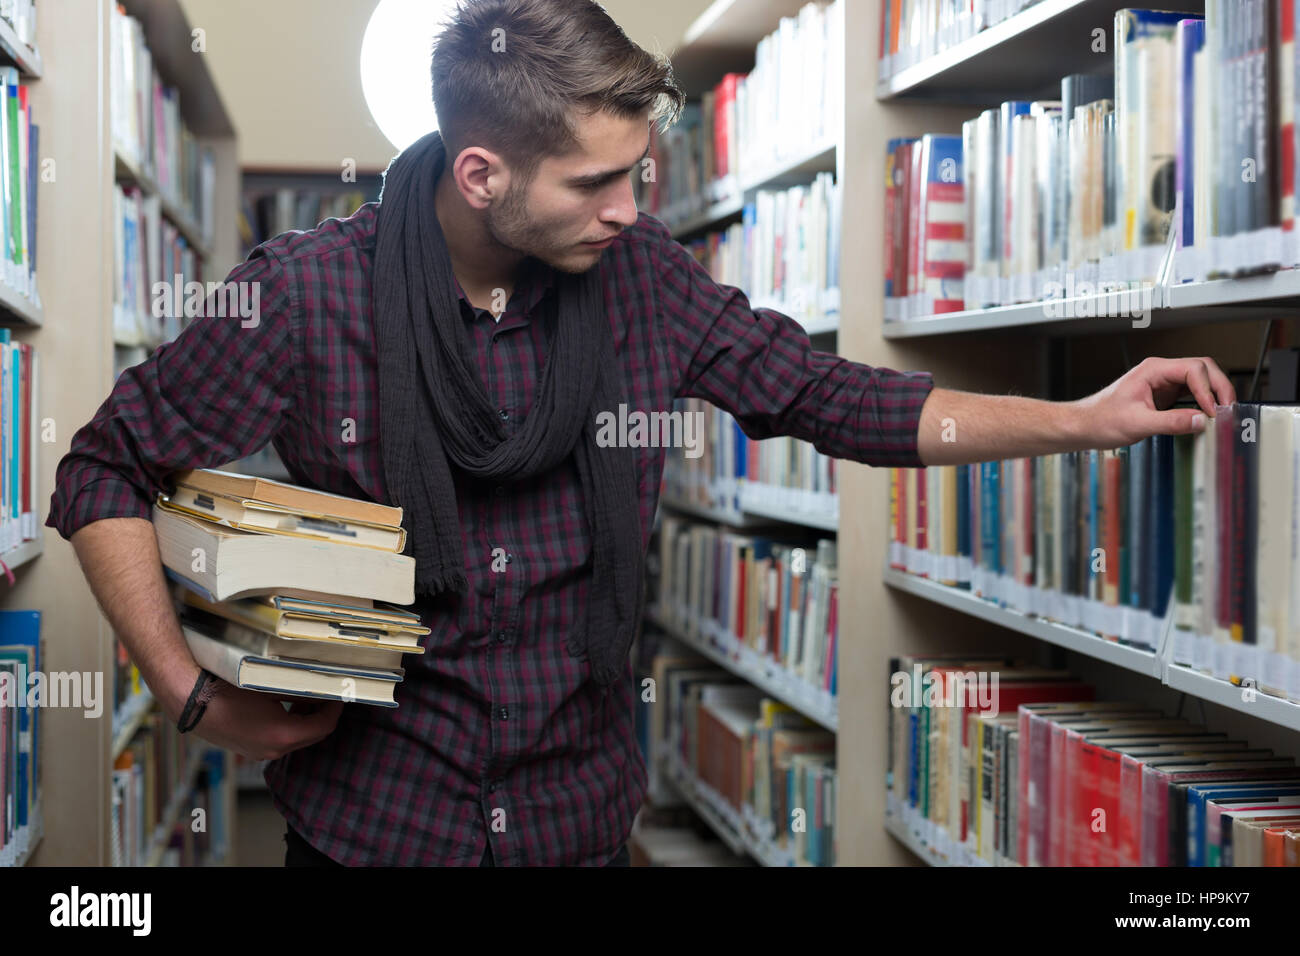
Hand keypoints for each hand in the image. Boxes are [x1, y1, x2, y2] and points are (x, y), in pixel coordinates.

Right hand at [185, 677, 343, 760]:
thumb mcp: (270, 687)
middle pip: (312, 736)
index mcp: (283, 736)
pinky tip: (285, 706)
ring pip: (296, 740)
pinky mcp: (251, 750)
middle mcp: (273, 750)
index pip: (323, 726)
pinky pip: (279, 741)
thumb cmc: (228, 691)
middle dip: (322, 715)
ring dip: (305, 720)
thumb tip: (318, 687)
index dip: (335, 709)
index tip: (340, 695)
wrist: (191, 703)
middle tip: (326, 694)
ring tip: (305, 697)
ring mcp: (261, 753)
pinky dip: (289, 726)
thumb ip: (298, 691)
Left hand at [1072, 356, 1236, 447]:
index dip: (1208, 389)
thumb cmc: (1101, 420)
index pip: (1194, 369)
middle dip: (1219, 387)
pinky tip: (1208, 415)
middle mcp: (1160, 372)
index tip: (1212, 411)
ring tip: (1222, 413)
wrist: (1085, 426)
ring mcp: (1163, 382)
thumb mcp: (1137, 424)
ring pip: (1200, 380)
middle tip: (1228, 409)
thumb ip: (1171, 422)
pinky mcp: (1164, 395)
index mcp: (1152, 370)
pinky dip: (1204, 402)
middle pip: (1203, 369)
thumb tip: (1201, 421)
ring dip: (1214, 394)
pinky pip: (1192, 393)